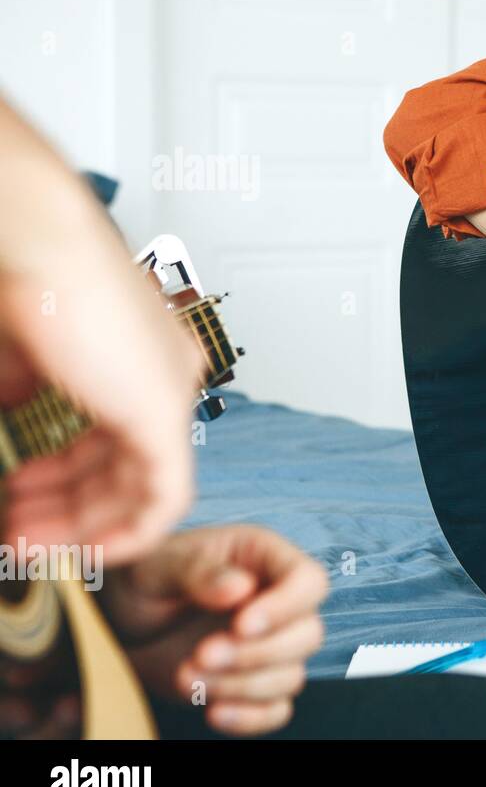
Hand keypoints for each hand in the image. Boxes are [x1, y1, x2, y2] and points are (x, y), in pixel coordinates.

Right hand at [0, 99, 204, 564]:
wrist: (37, 237)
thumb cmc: (27, 274)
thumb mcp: (20, 353)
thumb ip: (22, 393)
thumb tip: (13, 419)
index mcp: (140, 356)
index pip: (111, 437)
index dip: (64, 480)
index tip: (20, 500)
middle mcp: (166, 375)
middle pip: (123, 466)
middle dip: (65, 511)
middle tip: (16, 534)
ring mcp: (169, 393)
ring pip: (139, 488)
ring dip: (82, 525)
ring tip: (24, 542)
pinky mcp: (164, 413)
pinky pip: (162, 498)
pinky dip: (123, 531)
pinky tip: (83, 550)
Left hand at [102, 525, 327, 735]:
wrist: (118, 624)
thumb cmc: (142, 580)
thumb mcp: (159, 565)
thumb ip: (199, 571)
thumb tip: (241, 588)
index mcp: (265, 560)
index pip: (309, 582)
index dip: (287, 606)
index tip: (241, 626)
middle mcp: (277, 603)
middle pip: (308, 634)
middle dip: (257, 653)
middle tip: (202, 654)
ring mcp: (269, 647)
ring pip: (291, 676)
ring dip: (242, 685)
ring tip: (186, 676)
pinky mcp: (252, 685)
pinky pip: (275, 710)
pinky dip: (249, 717)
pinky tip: (211, 711)